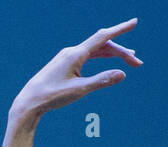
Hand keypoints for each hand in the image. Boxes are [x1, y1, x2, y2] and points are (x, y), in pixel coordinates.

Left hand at [10, 18, 141, 122]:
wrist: (29, 102)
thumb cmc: (52, 96)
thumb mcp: (79, 90)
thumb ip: (101, 81)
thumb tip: (122, 74)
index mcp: (75, 54)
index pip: (103, 37)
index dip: (120, 30)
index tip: (134, 22)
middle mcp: (72, 52)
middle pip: (102, 45)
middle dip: (121, 52)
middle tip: (137, 63)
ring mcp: (67, 57)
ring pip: (96, 50)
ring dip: (113, 53)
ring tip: (130, 59)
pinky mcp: (65, 63)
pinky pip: (88, 54)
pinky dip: (101, 56)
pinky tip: (107, 58)